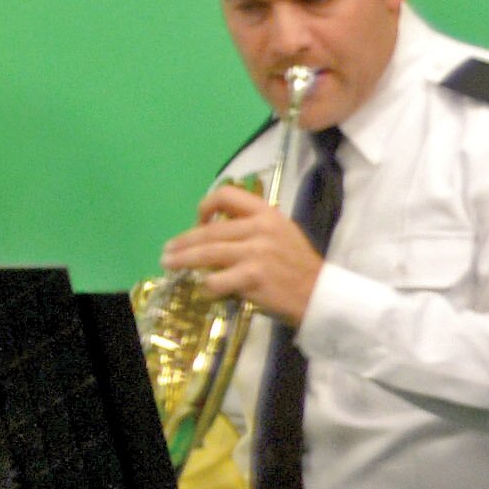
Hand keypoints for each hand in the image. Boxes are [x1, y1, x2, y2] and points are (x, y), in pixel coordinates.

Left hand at [164, 181, 323, 323]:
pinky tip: (204, 289)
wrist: (321, 293)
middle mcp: (260, 228)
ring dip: (183, 260)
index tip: (198, 222)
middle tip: (168, 250)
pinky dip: (206, 285)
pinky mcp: (253, 276)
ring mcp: (256, 252)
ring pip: (207, 253)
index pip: (226, 195)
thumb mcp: (280, 232)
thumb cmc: (297, 265)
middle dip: (183, 241)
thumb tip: (211, 230)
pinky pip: (216, 280)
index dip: (205, 207)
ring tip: (169, 263)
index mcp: (266, 213)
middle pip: (209, 230)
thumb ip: (250, 226)